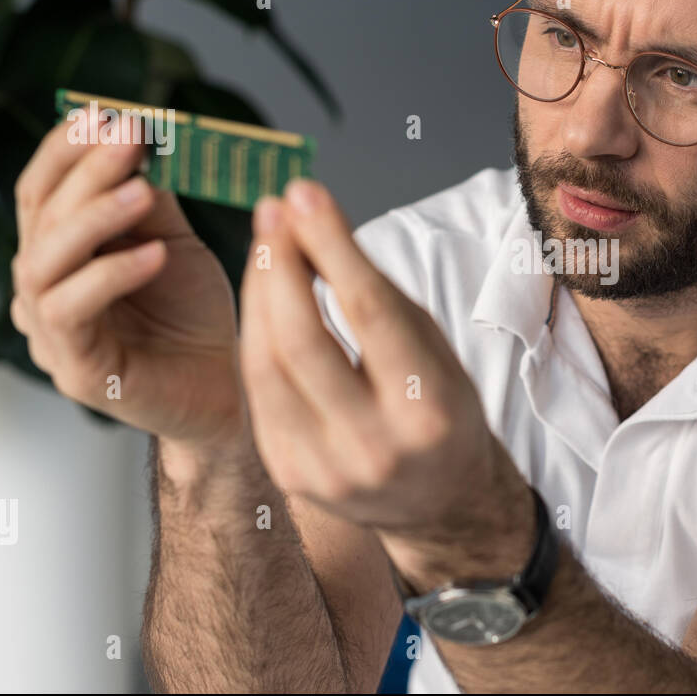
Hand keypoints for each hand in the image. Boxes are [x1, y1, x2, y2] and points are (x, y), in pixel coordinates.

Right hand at [11, 115, 247, 464]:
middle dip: (87, 170)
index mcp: (59, 254)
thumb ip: (149, 199)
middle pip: (41, 217)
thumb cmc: (196, 319)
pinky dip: (112, 274)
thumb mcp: (175, 243)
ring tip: (143, 190)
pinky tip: (155, 253)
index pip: (41, 190)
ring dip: (95, 217)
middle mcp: (42, 289)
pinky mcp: (75, 371)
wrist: (228, 391)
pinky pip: (75, 312)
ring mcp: (51, 333)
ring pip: (45, 261)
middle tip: (130, 137)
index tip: (106, 113)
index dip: (66, 149)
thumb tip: (135, 137)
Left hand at [237, 180, 531, 579]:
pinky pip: (258, 391)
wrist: (439, 502)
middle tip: (275, 210)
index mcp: (428, 410)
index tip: (306, 193)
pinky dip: (257, 334)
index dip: (332, 247)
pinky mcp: (290, 475)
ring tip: (268, 242)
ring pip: (267, 364)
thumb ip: (375, 295)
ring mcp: (326, 468)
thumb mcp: (431, 348)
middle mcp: (375, 446)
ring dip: (259, 292)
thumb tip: (313, 224)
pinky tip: (264, 296)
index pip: (370, 313)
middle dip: (281, 264)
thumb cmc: (439, 409)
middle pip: (304, 341)